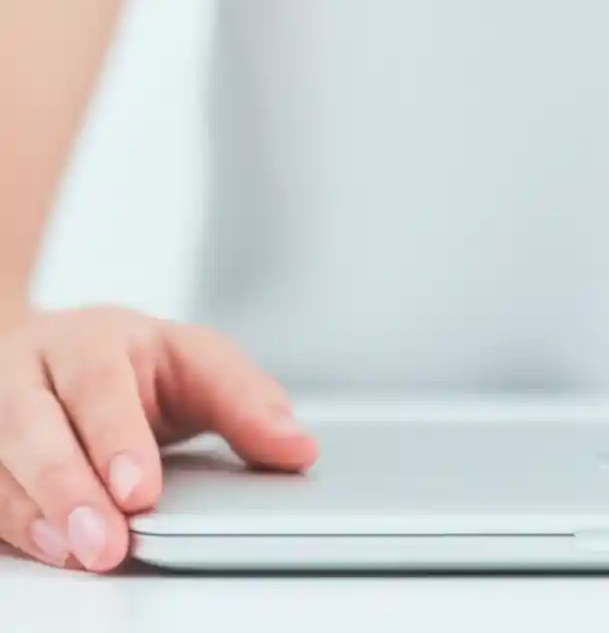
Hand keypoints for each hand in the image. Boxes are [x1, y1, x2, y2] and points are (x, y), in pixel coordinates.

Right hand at [0, 306, 316, 570]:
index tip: (142, 491)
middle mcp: (31, 366)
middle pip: (31, 423)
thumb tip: (298, 448)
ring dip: (32, 510)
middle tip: (106, 542)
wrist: (58, 355)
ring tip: (77, 553)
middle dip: (67, 486)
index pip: (98, 384)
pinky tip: (47, 547)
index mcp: (94, 338)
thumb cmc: (137, 366)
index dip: (116, 439)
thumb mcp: (201, 367)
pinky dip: (9, 520)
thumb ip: (250, 404)